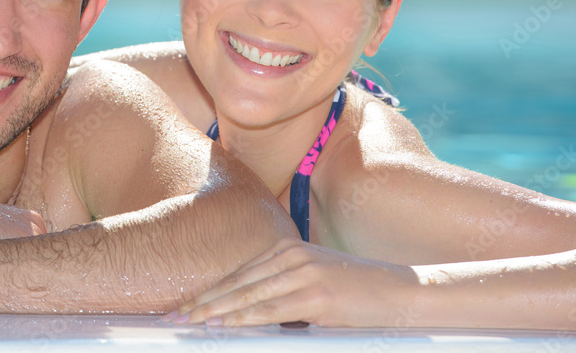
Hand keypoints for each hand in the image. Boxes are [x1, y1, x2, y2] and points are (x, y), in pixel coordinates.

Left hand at [164, 238, 417, 326]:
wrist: (401, 291)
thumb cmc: (358, 290)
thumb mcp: (315, 278)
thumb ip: (283, 286)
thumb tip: (248, 309)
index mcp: (286, 249)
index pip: (238, 272)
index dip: (209, 289)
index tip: (185, 303)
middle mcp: (291, 256)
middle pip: (236, 282)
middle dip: (203, 301)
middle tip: (174, 315)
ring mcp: (303, 274)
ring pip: (248, 296)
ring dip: (215, 312)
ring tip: (190, 323)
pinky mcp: (317, 295)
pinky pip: (271, 310)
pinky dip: (244, 319)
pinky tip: (224, 326)